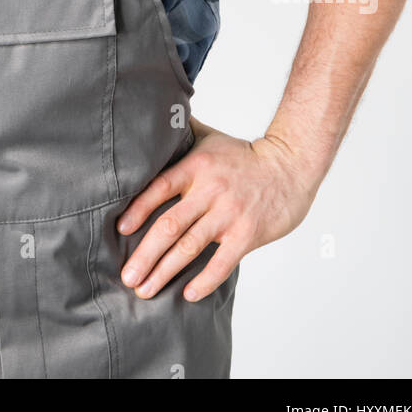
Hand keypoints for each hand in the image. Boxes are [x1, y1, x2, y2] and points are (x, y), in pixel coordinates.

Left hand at [116, 117, 317, 300]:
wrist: (290, 166)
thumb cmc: (244, 155)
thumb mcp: (210, 138)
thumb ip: (181, 133)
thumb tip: (153, 118)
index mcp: (196, 167)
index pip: (159, 188)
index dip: (138, 210)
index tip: (121, 231)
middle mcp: (209, 190)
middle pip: (169, 225)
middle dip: (145, 255)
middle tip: (127, 277)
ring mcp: (229, 214)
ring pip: (189, 247)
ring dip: (164, 272)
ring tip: (145, 290)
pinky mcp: (247, 234)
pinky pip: (222, 263)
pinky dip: (204, 280)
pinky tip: (188, 294)